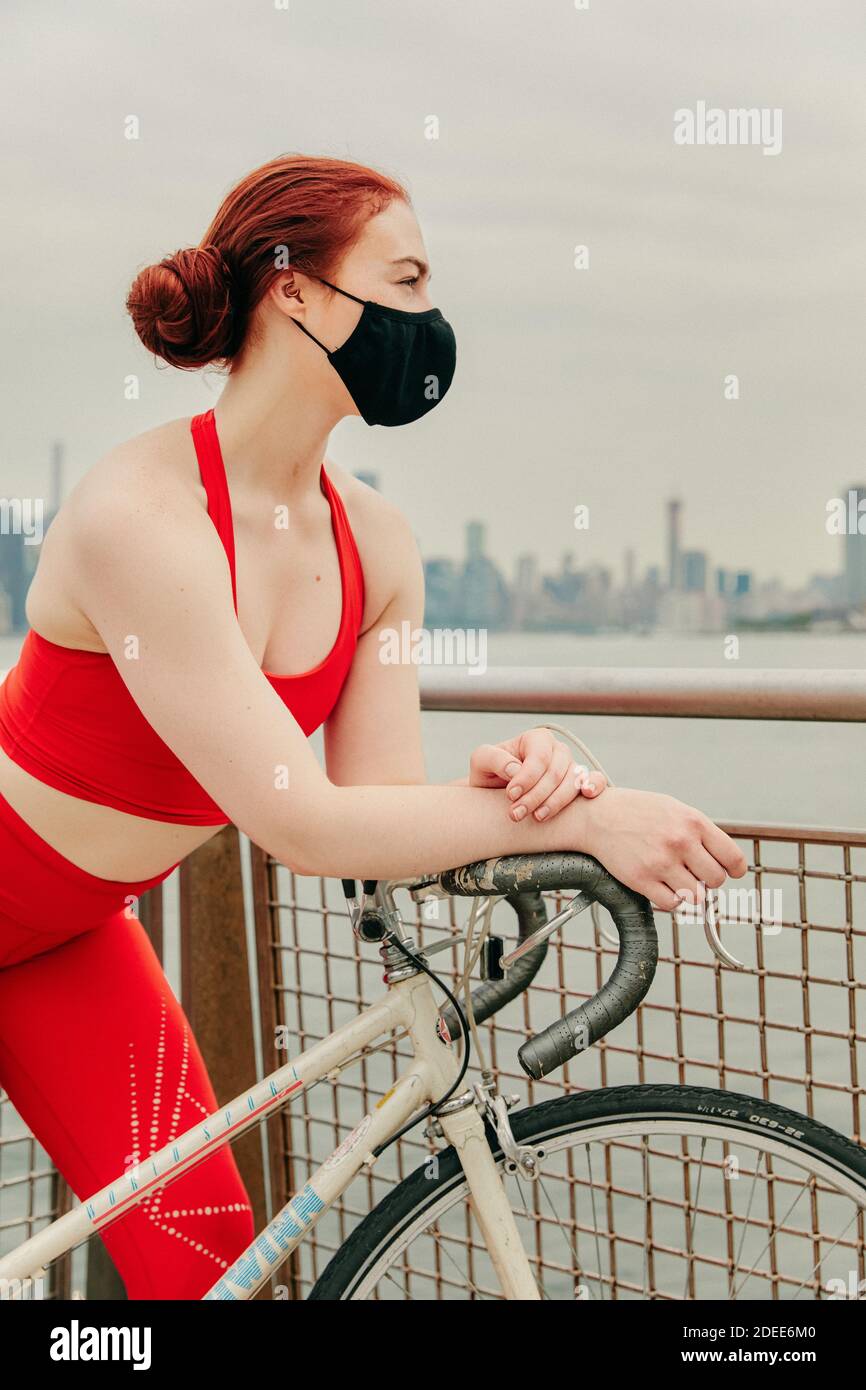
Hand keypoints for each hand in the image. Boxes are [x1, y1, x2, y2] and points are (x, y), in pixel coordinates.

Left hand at [468, 728, 607, 822]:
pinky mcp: (580, 783)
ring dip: (555, 803)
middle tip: (516, 814)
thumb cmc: (490, 774)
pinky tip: (586, 795)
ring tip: (536, 818)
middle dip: (535, 796)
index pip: (539, 756)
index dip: (527, 777)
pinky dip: (595, 786)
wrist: (497, 794)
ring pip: (572, 783)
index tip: (510, 795)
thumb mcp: (481, 761)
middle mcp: (558, 750)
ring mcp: (571, 766)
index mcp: (536, 739)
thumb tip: (515, 769)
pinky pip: (596, 780)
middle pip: (555, 773)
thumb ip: (493, 759)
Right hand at [580, 785, 746, 910]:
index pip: (733, 858)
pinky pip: (672, 904)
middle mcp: (680, 842)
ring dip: (688, 890)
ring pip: (696, 895)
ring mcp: (661, 862)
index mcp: (693, 821)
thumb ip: (699, 832)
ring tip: (674, 877)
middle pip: (717, 880)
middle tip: (694, 872)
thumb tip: (722, 861)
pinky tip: (660, 884)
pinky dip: (670, 899)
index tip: (729, 872)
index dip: (734, 870)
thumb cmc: (636, 812)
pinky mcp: (642, 880)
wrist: (597, 817)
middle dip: (708, 880)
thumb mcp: (674, 809)